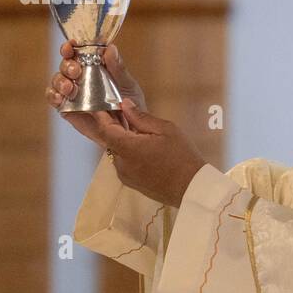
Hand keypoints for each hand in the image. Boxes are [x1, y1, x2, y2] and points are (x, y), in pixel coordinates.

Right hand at [46, 40, 147, 148]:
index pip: (78, 51)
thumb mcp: (128, 84)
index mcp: (94, 66)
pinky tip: (60, 97)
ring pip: (57, 80)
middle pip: (65, 64)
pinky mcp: (67, 108)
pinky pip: (54, 99)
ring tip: (70, 88)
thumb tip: (110, 48)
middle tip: (76, 71)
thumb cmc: (130, 104)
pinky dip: (53, 95)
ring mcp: (72, 92)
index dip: (71, 47)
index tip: (71, 45)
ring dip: (60, 80)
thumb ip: (118, 68)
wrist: (130, 129)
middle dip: (67, 65)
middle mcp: (80, 77)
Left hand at [91, 99, 208, 207]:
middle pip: (109, 141)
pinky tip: (142, 150)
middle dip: (113, 127)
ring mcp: (124, 175)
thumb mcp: (166, 130)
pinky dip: (127, 154)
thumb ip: (141, 117)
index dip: (101, 115)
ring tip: (136, 132)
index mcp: (127, 148)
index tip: (101, 104)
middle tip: (121, 114)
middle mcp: (120, 163)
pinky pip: (123, 164)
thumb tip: (124, 105)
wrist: (191, 188)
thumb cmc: (182, 156)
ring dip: (122, 142)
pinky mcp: (130, 183)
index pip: (105, 128)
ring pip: (116, 153)